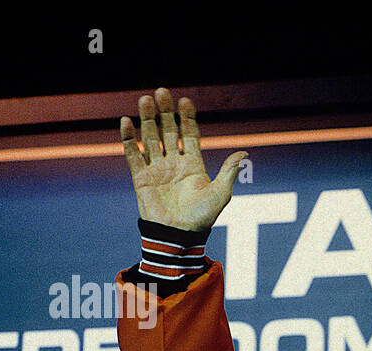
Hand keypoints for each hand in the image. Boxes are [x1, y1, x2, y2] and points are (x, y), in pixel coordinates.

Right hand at [119, 87, 247, 232]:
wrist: (179, 237)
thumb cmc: (202, 218)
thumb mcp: (220, 193)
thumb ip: (229, 171)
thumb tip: (244, 153)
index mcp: (193, 164)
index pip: (189, 134)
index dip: (187, 118)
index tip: (185, 101)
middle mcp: (174, 163)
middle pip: (168, 131)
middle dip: (165, 112)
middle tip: (161, 92)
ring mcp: (157, 169)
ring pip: (150, 138)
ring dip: (147, 119)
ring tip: (145, 100)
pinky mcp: (141, 178)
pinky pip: (133, 154)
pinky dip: (128, 138)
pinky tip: (126, 121)